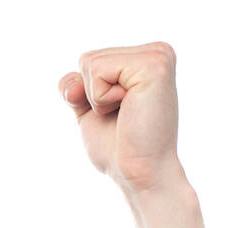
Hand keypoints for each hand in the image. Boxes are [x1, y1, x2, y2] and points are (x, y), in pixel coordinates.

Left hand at [59, 42, 182, 194]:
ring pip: (90, 63)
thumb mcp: (89, 111)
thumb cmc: (119, 148)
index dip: (88, 95)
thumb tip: (72, 83)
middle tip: (123, 116)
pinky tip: (128, 109)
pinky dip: (101, 98)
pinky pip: (97, 70)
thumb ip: (75, 87)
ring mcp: (158, 55)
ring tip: (127, 112)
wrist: (139, 173)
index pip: (90, 61)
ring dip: (97, 98)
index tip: (118, 114)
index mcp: (145, 60)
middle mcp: (156, 52)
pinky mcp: (154, 65)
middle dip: (91, 95)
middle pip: (87, 59)